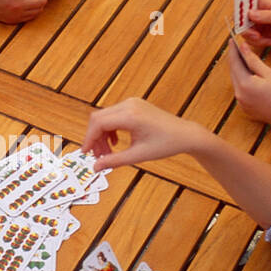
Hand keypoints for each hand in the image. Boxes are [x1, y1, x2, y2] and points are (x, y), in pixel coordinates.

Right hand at [81, 97, 205, 171]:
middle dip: (94, 138)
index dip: (89, 139)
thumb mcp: (138, 156)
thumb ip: (114, 161)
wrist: (185, 134)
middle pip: (98, 118)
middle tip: (98, 156)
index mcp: (130, 116)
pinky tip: (115, 143)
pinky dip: (110, 129)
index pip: (98, 124)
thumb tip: (95, 168)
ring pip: (104, 117)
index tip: (85, 154)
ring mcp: (131, 103)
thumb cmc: (166, 144)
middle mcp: (129, 105)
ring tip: (108, 153)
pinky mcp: (134, 105)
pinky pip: (113, 115)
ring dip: (102, 134)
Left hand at [226, 36, 270, 127]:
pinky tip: (249, 74)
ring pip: (236, 81)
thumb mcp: (269, 74)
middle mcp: (239, 94)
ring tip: (242, 57)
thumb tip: (243, 48)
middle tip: (236, 46)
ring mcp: (241, 102)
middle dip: (234, 59)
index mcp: (244, 84)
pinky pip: (241, 90)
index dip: (233, 51)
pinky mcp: (244, 107)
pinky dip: (243, 80)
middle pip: (233, 72)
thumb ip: (254, 61)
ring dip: (238, 69)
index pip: (234, 63)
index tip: (231, 40)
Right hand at [237, 0, 270, 47]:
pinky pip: (251, 39)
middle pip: (239, 21)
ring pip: (244, 32)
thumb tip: (250, 14)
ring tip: (269, 40)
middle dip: (247, 31)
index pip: (241, 3)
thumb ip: (267, 16)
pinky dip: (260, 43)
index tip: (245, 22)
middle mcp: (255, 10)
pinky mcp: (258, 31)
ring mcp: (256, 21)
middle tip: (258, 36)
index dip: (239, 12)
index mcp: (259, 1)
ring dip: (255, 40)